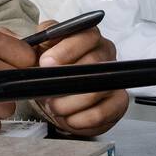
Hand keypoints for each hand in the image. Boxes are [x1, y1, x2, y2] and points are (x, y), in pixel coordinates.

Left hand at [30, 19, 129, 136]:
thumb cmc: (49, 70)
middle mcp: (105, 54)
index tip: (46, 63)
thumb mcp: (38, 49)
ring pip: (95, 91)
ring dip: (69, 103)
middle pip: (93, 64)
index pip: (87, 36)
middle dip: (64, 82)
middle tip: (47, 91)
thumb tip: (37, 42)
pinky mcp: (118, 102)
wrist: (56, 97)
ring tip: (55, 106)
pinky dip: (79, 119)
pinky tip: (69, 117)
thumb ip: (38, 40)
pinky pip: (101, 113)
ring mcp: (114, 78)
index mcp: (88, 36)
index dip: (66, 49)